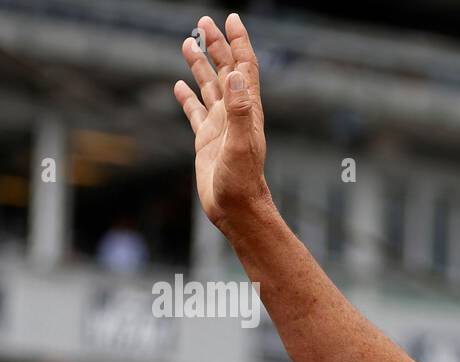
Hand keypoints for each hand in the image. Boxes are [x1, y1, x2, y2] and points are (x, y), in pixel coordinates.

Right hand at [173, 13, 270, 233]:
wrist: (236, 209)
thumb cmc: (242, 181)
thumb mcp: (241, 144)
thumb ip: (240, 110)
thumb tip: (238, 75)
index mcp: (247, 110)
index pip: (244, 68)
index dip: (239, 43)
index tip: (231, 19)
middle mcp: (235, 114)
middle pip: (226, 71)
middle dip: (217, 45)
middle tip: (204, 22)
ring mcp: (220, 126)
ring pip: (209, 87)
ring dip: (201, 65)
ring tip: (189, 42)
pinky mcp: (206, 140)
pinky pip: (195, 112)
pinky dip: (187, 97)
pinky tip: (178, 86)